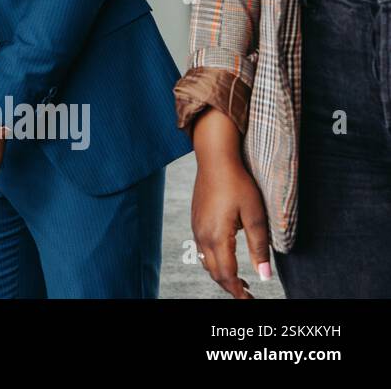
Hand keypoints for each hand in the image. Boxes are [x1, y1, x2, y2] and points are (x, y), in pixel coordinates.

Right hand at [190, 108, 271, 298]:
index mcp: (217, 237)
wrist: (214, 159)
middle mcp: (202, 235)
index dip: (238, 292)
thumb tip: (264, 275)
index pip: (226, 275)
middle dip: (230, 287)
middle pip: (214, 272)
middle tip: (248, 294)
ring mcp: (196, 228)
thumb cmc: (238, 184)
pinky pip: (202, 250)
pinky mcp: (196, 220)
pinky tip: (227, 257)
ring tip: (240, 279)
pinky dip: (215, 261)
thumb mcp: (255, 215)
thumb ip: (259, 247)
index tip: (250, 300)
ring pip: (206, 262)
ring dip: (222, 274)